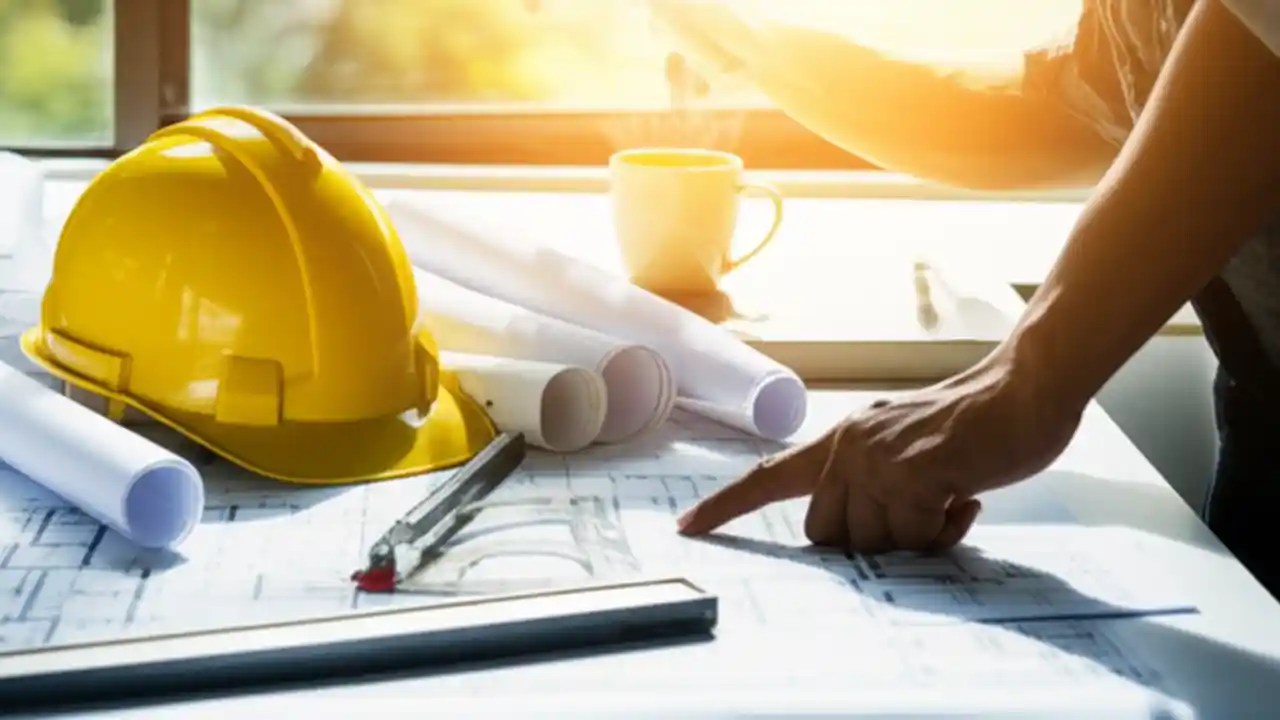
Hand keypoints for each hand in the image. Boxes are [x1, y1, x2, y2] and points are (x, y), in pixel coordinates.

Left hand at [676, 354, 1083, 552]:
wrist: (1023, 388)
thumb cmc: (972, 425)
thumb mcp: (904, 449)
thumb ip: (875, 483)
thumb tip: (867, 532)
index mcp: (841, 440)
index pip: (768, 476)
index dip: (727, 505)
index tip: (688, 526)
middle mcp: (848, 448)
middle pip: (825, 534)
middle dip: (870, 542)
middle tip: (920, 513)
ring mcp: (878, 461)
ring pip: (873, 544)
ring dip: (916, 537)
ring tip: (949, 497)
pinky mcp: (913, 474)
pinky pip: (916, 538)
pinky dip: (946, 531)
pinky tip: (966, 497)